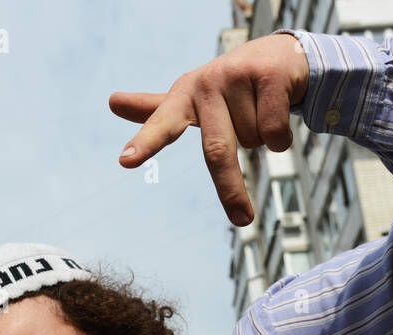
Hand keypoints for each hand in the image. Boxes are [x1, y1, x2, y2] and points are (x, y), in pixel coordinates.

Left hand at [110, 33, 310, 225]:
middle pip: (216, 151)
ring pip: (254, 142)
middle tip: (242, 220)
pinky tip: (280, 109)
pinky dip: (281, 137)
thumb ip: (155, 109)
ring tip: (261, 112)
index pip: (162, 123)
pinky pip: (274, 133)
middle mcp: (207, 83)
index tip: (125, 161)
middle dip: (231, 189)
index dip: (145, 143)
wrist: (281, 55)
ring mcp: (237, 76)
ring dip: (262, 140)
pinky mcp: (269, 75)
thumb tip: (111, 101)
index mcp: (184, 94)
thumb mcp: (191, 98)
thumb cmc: (229, 86)